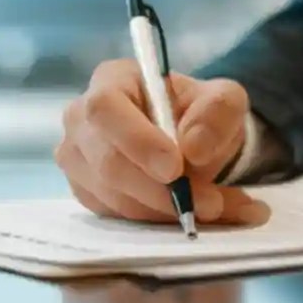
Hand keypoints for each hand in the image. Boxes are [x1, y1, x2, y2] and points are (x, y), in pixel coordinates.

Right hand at [55, 59, 270, 224]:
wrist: (191, 142)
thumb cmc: (198, 113)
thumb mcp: (224, 101)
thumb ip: (217, 113)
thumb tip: (194, 148)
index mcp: (110, 80)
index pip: (106, 108)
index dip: (136, 141)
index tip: (175, 169)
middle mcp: (81, 119)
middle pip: (108, 162)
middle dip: (160, 190)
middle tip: (210, 203)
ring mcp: (77, 158)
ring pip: (114, 197)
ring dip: (166, 210)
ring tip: (216, 207)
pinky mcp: (86, 192)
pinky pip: (116, 216)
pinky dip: (158, 221)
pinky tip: (191, 213)